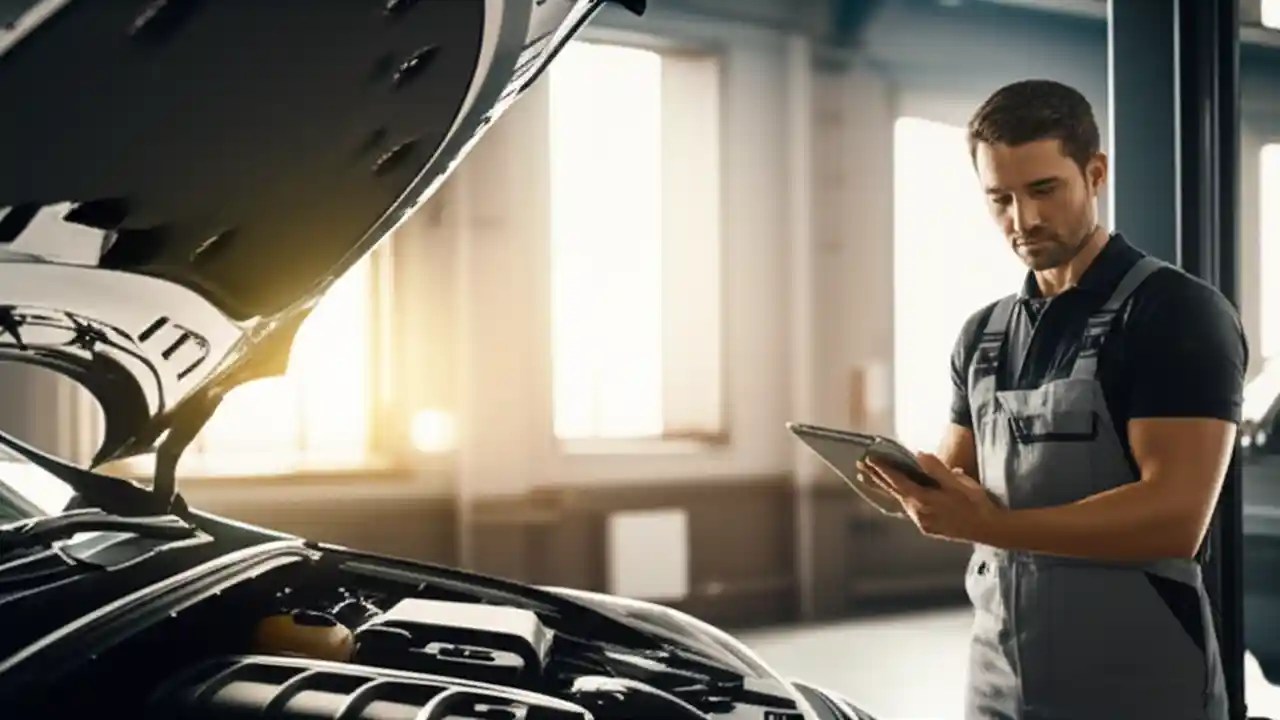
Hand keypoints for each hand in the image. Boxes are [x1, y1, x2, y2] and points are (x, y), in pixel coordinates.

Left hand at [858, 452, 1002, 542]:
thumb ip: (937, 469)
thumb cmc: (976, 503)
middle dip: (877, 477)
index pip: (898, 482)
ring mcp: (922, 522)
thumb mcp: (959, 483)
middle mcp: (918, 514)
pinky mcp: (928, 527)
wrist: (989, 530)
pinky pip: (909, 508)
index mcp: (924, 501)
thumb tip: (919, 455)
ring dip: (887, 487)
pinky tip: (899, 492)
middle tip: (861, 463)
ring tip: (873, 475)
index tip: (869, 458)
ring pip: (901, 501)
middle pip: (894, 492)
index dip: (883, 469)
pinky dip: (900, 497)